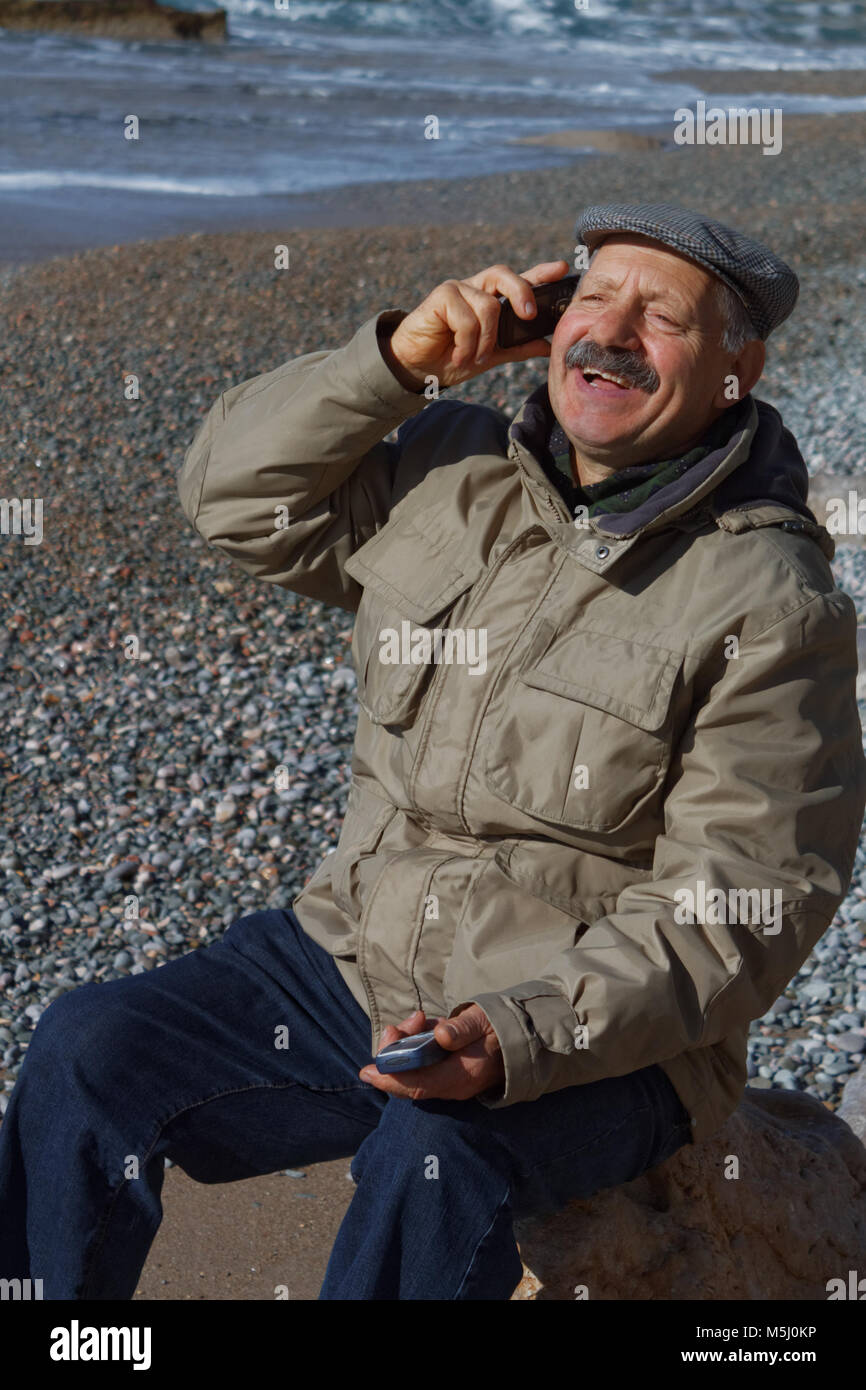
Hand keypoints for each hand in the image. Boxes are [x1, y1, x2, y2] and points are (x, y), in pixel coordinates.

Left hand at [359, 1003, 504, 1100]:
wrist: (519, 1038)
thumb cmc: (500, 1029)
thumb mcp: (484, 1021)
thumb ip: (463, 1028)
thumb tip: (441, 1035)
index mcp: (461, 1076)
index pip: (419, 1085)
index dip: (391, 1080)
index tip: (367, 1071)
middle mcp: (451, 1084)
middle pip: (409, 1078)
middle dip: (394, 1051)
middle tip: (396, 1027)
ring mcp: (447, 1080)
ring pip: (412, 1067)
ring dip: (405, 1042)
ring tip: (419, 1018)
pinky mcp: (445, 1071)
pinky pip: (420, 1061)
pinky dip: (415, 1041)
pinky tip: (424, 1023)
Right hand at [383, 259, 570, 390]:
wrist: (418, 369)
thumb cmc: (452, 358)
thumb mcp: (492, 356)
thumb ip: (518, 348)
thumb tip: (548, 345)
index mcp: (490, 298)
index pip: (518, 281)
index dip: (540, 273)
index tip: (562, 268)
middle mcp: (475, 289)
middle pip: (503, 275)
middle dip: (521, 291)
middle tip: (528, 315)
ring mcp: (457, 290)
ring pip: (488, 307)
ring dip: (484, 341)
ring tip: (474, 358)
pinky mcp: (440, 296)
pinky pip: (466, 318)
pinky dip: (467, 343)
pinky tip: (459, 356)